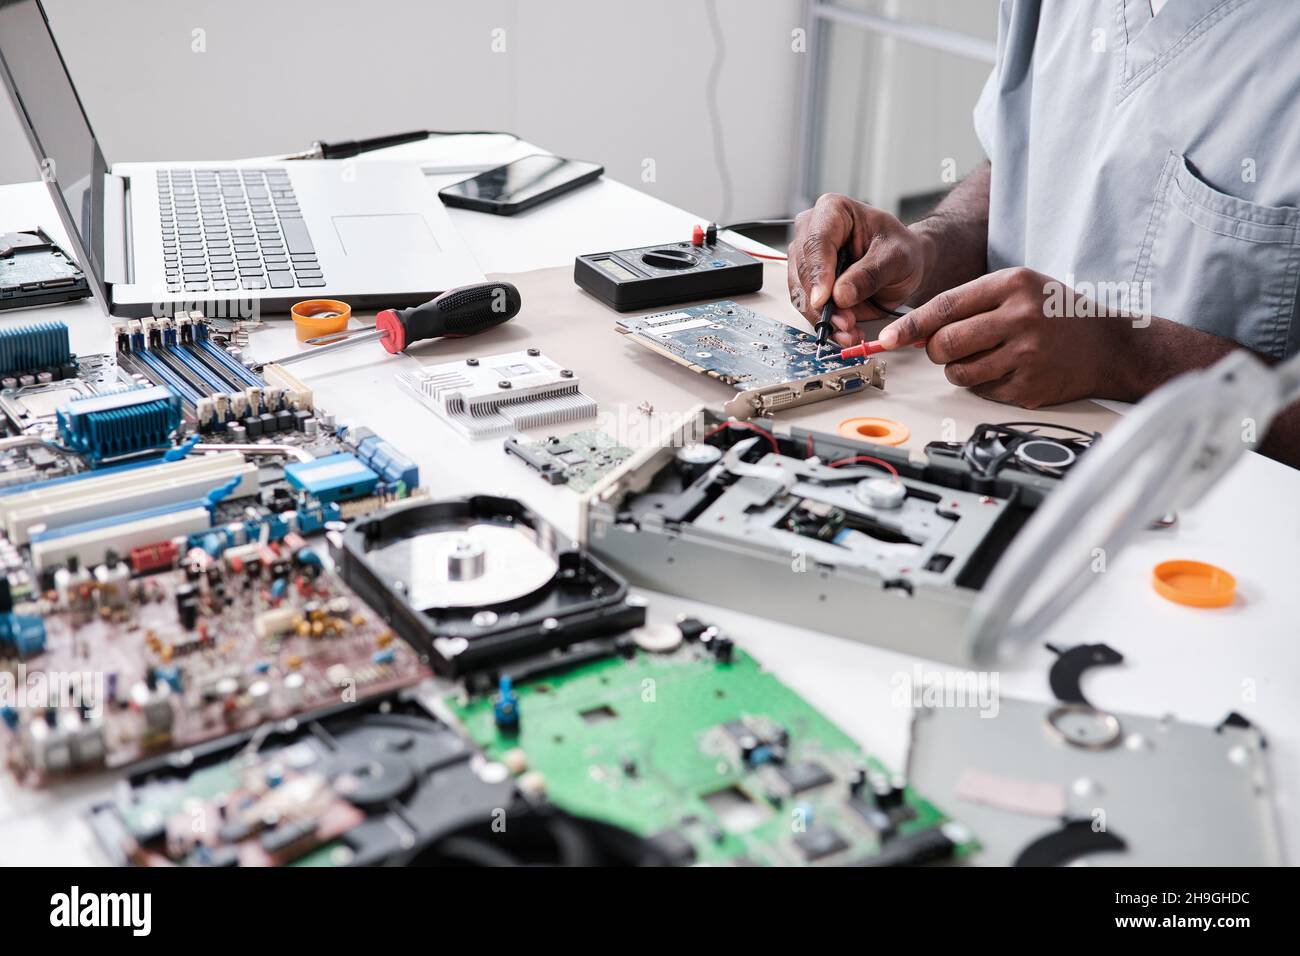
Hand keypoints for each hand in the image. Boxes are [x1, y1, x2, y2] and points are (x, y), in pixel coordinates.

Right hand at [787, 194, 930, 347]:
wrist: (902, 267)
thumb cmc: (901, 252)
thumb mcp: (896, 258)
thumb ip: (869, 275)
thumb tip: (840, 295)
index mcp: (833, 210)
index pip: (817, 242)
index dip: (818, 273)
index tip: (824, 299)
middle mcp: (811, 231)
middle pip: (802, 270)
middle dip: (821, 302)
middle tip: (845, 322)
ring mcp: (806, 258)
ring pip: (799, 292)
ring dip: (822, 317)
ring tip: (849, 330)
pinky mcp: (806, 282)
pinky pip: (806, 306)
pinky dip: (824, 323)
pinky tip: (844, 331)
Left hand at [877, 267, 1120, 407]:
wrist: (1110, 345)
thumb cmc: (1055, 313)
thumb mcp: (1018, 289)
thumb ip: (969, 303)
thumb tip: (916, 330)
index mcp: (1012, 285)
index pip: (945, 307)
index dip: (909, 326)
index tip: (886, 338)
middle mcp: (1020, 317)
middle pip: (945, 343)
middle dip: (935, 350)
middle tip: (946, 348)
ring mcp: (1027, 355)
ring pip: (959, 372)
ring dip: (957, 369)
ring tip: (981, 357)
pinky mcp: (1030, 387)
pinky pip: (982, 391)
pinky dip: (984, 384)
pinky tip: (1006, 370)